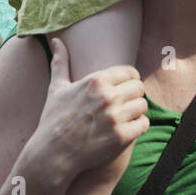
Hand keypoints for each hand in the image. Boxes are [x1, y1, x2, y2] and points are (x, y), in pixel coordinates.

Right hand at [37, 38, 148, 174]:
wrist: (52, 154)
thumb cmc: (54, 119)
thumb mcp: (56, 88)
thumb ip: (60, 62)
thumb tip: (56, 40)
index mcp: (95, 81)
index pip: (130, 72)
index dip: (129, 80)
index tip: (123, 88)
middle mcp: (107, 96)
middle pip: (139, 87)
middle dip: (133, 95)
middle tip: (124, 104)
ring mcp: (115, 117)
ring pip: (143, 105)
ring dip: (136, 111)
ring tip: (126, 116)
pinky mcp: (121, 137)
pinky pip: (143, 124)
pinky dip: (138, 127)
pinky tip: (127, 129)